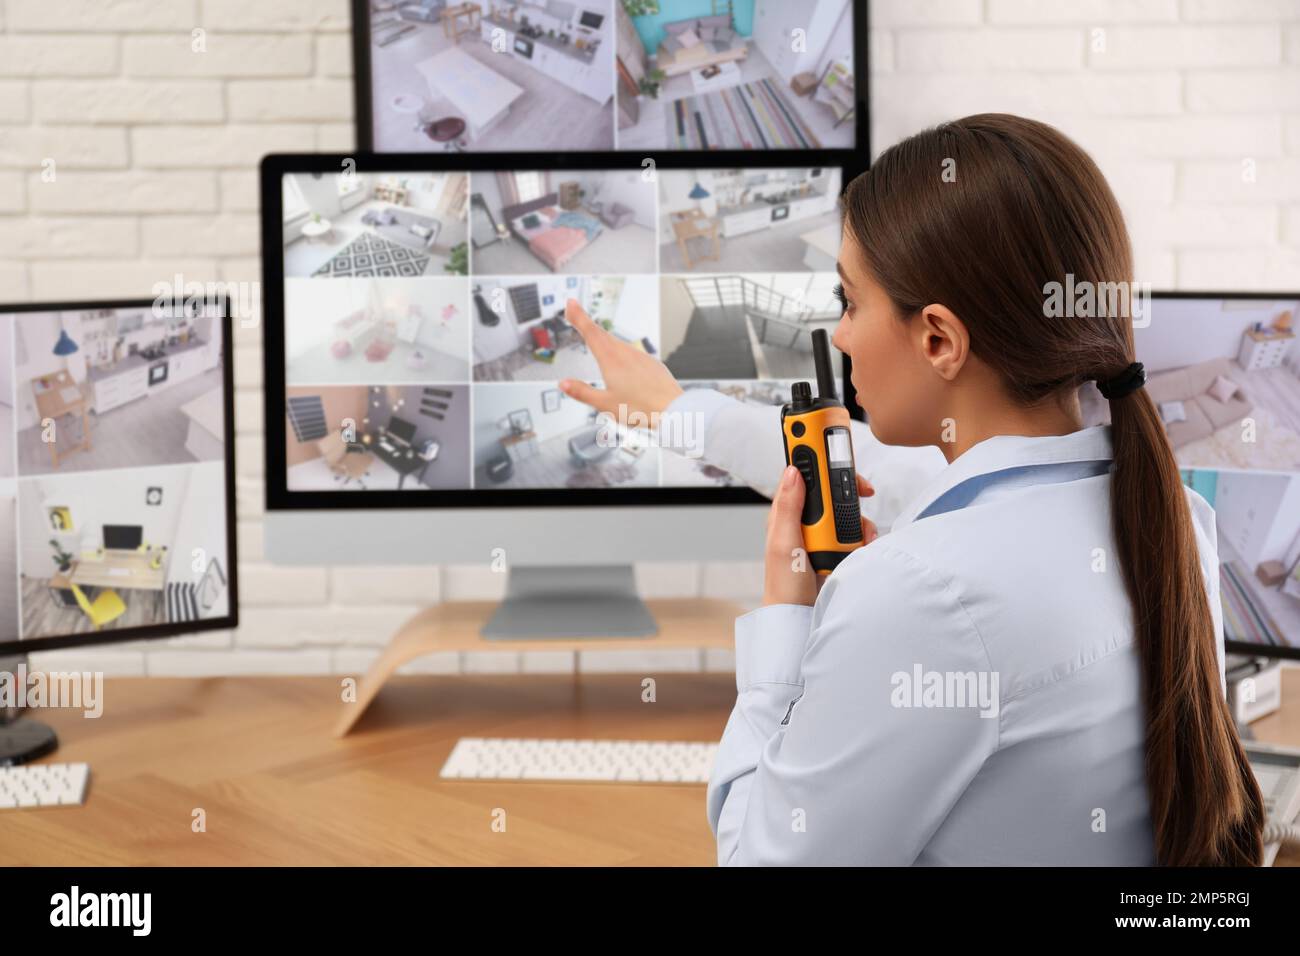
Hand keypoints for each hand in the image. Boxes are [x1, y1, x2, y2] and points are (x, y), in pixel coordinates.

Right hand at [557, 299, 683, 418]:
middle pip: (603, 334)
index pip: (591, 332)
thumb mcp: (605, 404)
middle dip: (588, 324)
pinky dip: (620, 351)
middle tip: (577, 314)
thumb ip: (583, 393)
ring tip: (595, 338)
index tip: (571, 303)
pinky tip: (621, 362)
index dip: (579, 316)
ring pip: (618, 343)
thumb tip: (564, 383)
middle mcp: (626, 354)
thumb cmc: (642, 409)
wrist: (674, 410)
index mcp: (611, 360)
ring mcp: (641, 357)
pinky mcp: (652, 364)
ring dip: (604, 338)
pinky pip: (631, 353)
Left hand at [763, 467, 879, 607]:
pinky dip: (863, 535)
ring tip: (861, 535)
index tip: (830, 445)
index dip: (816, 458)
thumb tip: (792, 472)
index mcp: (787, 513)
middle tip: (864, 492)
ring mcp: (821, 533)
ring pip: (847, 510)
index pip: (802, 475)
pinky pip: (855, 531)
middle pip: (831, 489)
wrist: (799, 616)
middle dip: (849, 490)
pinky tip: (863, 545)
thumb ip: (789, 507)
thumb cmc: (784, 583)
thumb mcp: (784, 543)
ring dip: (859, 519)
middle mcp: (804, 519)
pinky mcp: (835, 546)